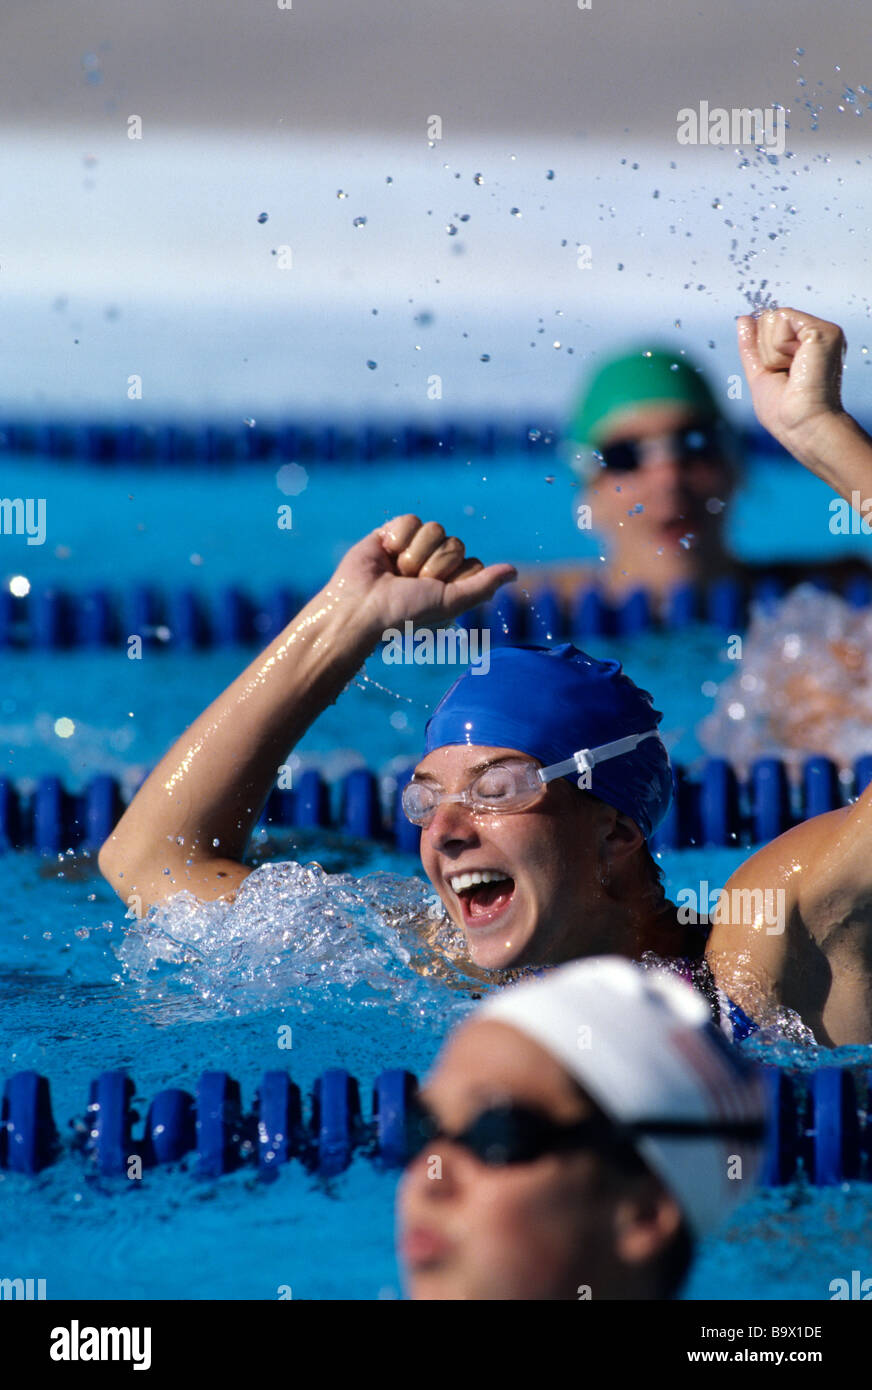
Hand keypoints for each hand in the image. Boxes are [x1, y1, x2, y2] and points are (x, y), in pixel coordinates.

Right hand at [328, 514, 516, 633]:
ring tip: (396, 572)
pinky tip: (384, 554)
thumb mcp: (449, 603)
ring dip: (415, 554)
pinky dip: (398, 538)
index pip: (472, 563)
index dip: (456, 576)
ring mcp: (413, 548)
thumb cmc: (403, 614)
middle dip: (433, 565)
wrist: (359, 608)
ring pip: (434, 529)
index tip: (435, 593)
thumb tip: (514, 572)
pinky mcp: (391, 533)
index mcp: (450, 584)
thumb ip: (482, 586)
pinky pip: (411, 520)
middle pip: (454, 544)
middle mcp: (433, 565)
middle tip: (410, 583)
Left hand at [737, 308, 846, 448]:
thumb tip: (744, 318)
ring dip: (771, 352)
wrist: (801, 426)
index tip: (779, 374)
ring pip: (772, 317)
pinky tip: (796, 365)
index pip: (767, 325)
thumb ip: (752, 346)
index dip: (762, 350)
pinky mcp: (822, 331)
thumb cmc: (784, 412)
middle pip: (767, 318)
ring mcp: (821, 331)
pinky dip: (779, 347)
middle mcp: (815, 335)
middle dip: (766, 351)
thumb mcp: (760, 373)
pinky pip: (781, 318)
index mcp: (804, 345)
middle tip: (787, 375)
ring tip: (792, 373)